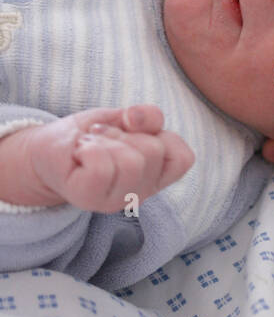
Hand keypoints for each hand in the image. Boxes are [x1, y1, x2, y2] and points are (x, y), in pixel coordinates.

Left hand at [19, 105, 194, 211]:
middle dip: (125, 132)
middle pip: (154, 152)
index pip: (183, 158)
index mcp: (156, 176)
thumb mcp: (126, 118)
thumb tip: (137, 119)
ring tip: (91, 146)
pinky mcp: (89, 198)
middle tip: (103, 137)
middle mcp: (140, 193)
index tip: (132, 128)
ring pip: (131, 161)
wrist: (47, 146)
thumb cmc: (91, 134)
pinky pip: (102, 166)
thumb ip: (148, 116)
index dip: (160, 133)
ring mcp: (115, 200)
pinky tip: (81, 154)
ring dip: (106, 140)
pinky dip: (89, 148)